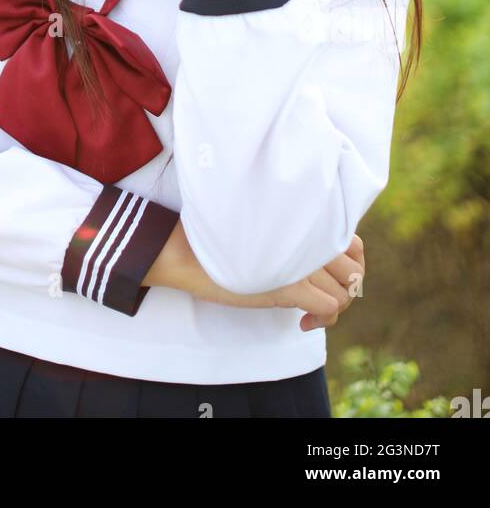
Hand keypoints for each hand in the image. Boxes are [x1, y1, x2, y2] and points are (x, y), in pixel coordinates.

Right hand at [195, 234, 365, 331]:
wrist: (190, 253)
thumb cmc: (224, 243)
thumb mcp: (269, 236)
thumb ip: (296, 239)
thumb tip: (322, 265)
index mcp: (306, 223)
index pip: (356, 246)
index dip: (349, 267)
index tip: (327, 279)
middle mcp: (309, 239)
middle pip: (356, 272)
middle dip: (345, 291)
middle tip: (320, 298)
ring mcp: (302, 262)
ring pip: (346, 293)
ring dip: (333, 308)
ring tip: (309, 314)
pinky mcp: (291, 287)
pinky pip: (330, 309)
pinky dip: (322, 321)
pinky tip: (302, 322)